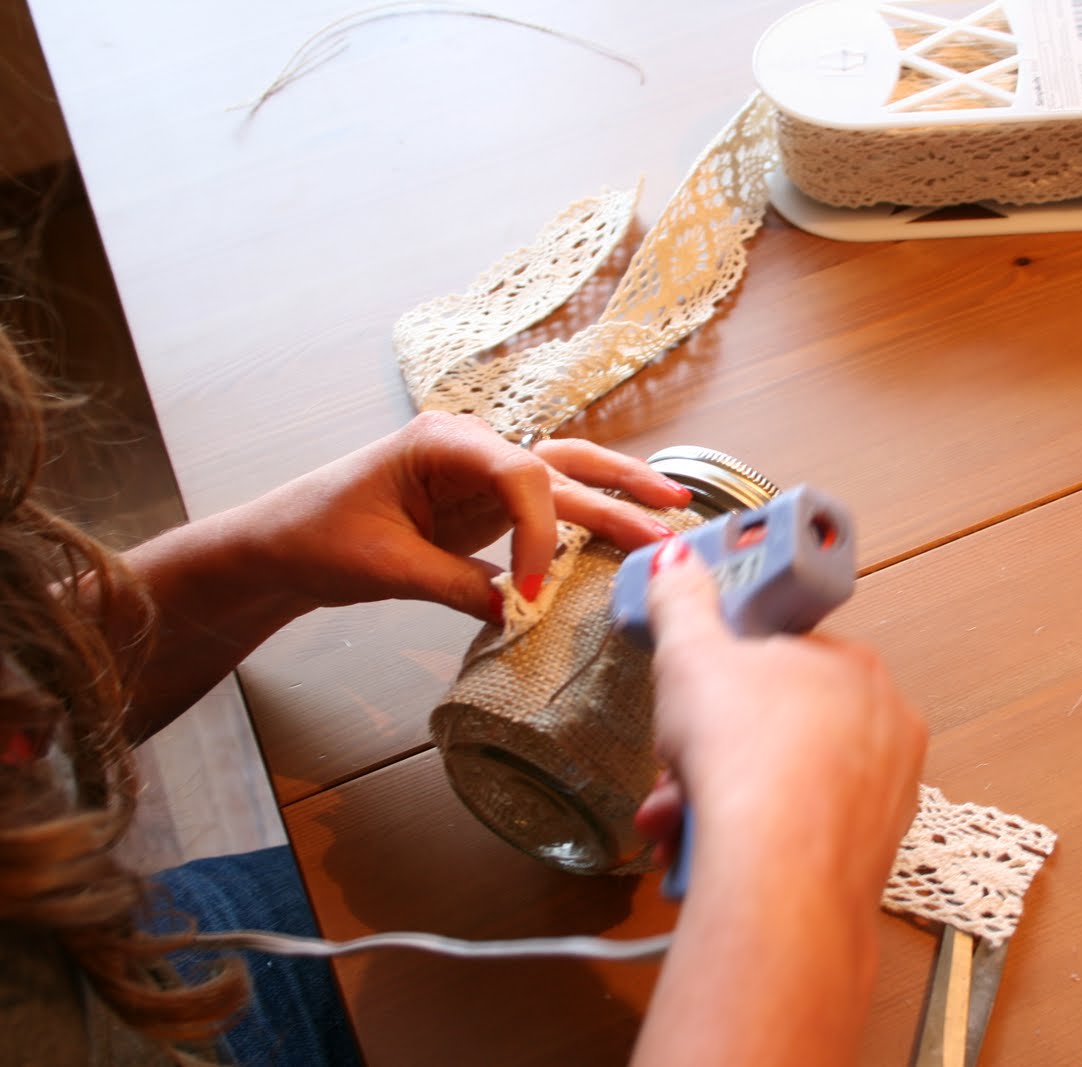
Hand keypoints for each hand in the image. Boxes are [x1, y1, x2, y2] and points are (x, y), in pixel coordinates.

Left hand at [234, 411, 689, 622]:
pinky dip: (588, 519)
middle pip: (561, 464)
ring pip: (565, 475)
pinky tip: (626, 533)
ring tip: (673, 506)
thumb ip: (457, 584)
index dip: (542, 532)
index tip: (535, 588)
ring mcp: (482, 474)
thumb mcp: (383, 566)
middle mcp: (472, 447)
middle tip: (670, 519)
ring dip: (618, 492)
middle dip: (619, 492)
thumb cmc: (317, 537)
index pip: (521, 476)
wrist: (281, 544)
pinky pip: (549, 507)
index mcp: (443, 442)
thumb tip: (521, 610)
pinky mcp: (486, 504)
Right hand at [628, 541, 925, 1066]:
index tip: (691, 704)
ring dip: (720, 800)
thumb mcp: (689, 656)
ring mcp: (885, 792)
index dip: (724, 681)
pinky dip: (755, 841)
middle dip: (712, 753)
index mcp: (852, 664)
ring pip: (786, 785)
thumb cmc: (745, 754)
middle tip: (671, 772)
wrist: (779, 872)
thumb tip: (678, 561)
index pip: (784, 657)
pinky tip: (709, 856)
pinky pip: (802, 835)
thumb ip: (682, 603)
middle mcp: (884, 723)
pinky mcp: (872, 853)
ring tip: (674, 823)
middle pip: (780, 728)